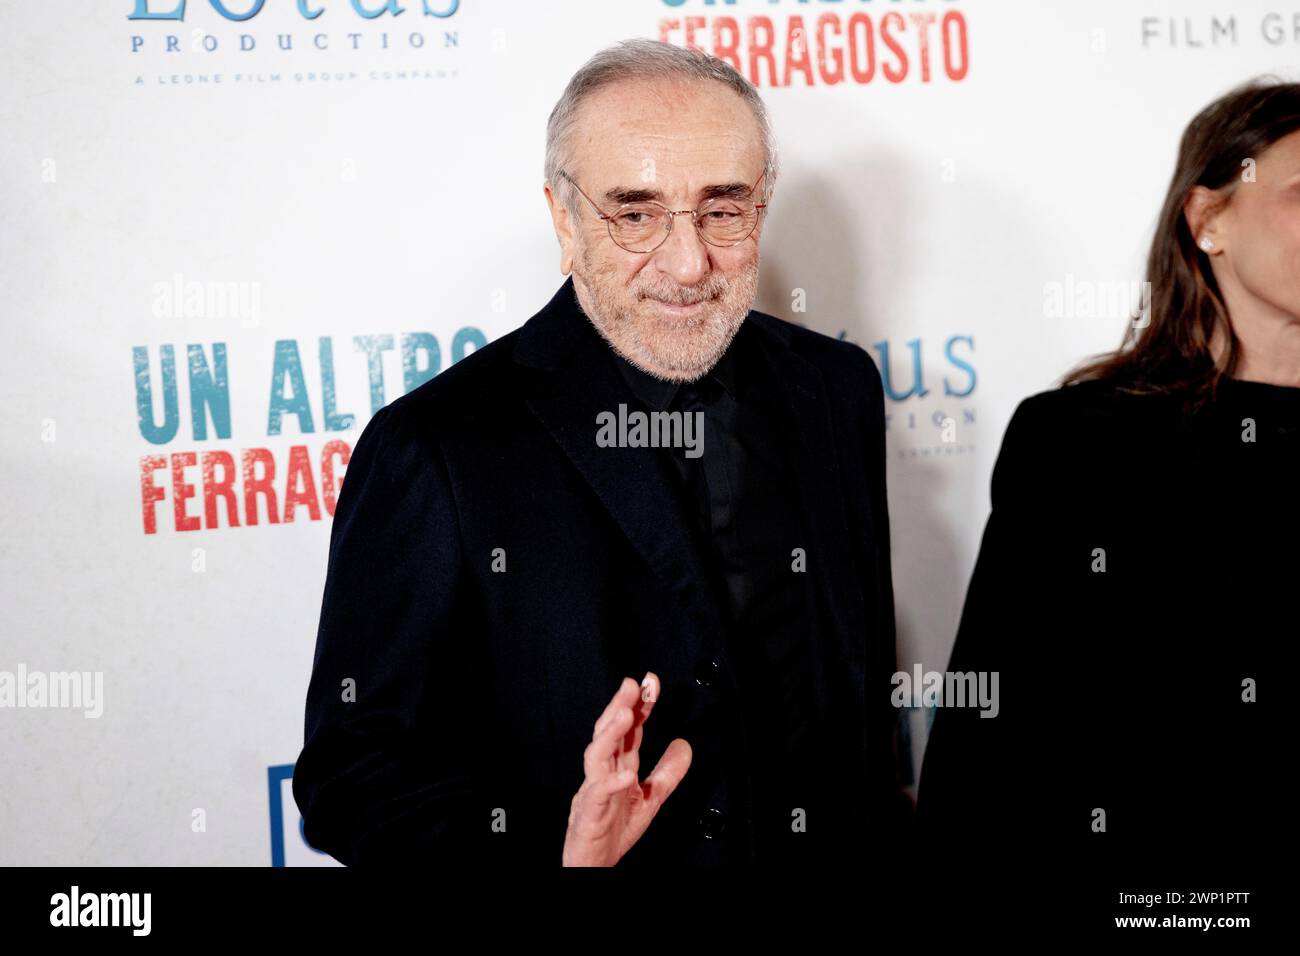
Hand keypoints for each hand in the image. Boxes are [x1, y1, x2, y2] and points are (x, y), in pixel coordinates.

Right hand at [561, 672, 691, 866]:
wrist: (591, 864)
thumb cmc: (613, 831)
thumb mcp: (650, 798)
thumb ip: (667, 772)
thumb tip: (685, 745)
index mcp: (618, 766)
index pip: (629, 730)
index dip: (640, 704)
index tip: (651, 682)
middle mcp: (603, 773)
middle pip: (608, 733)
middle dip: (620, 705)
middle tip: (633, 685)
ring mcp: (593, 791)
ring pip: (596, 755)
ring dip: (611, 733)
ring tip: (626, 714)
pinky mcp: (589, 814)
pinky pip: (597, 795)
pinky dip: (611, 783)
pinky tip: (627, 773)